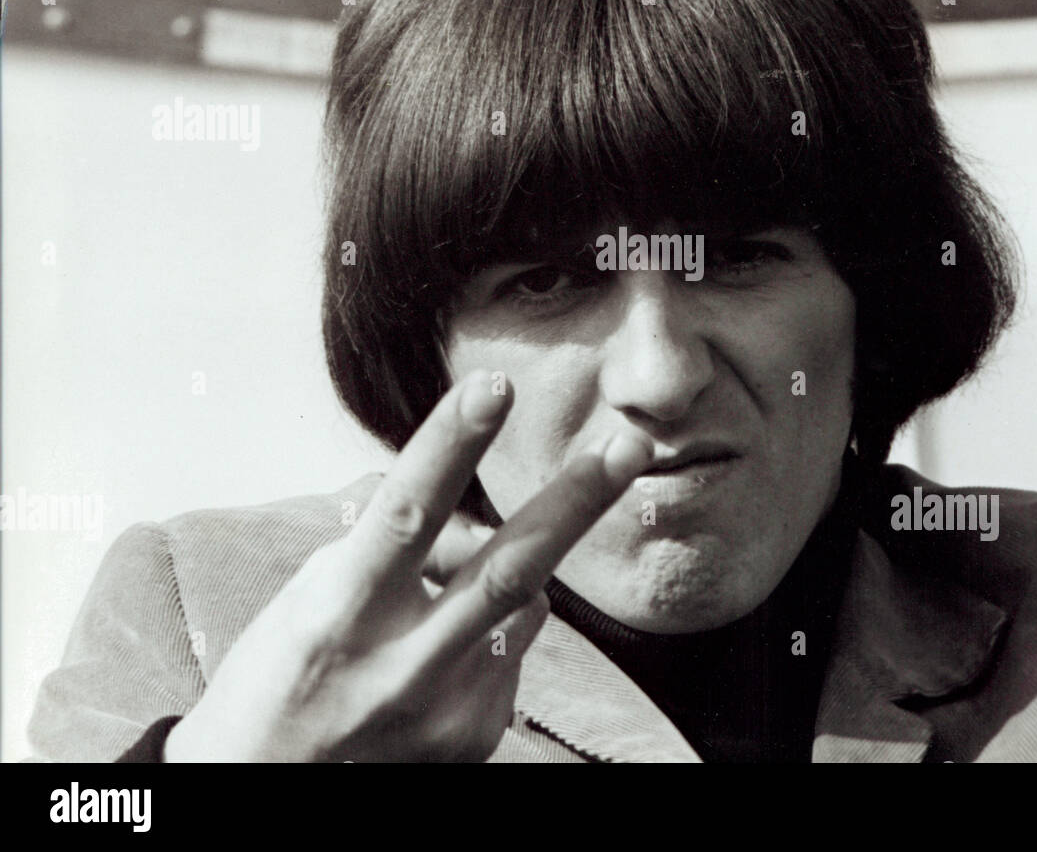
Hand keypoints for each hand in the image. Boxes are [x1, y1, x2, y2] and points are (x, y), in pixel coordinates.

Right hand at [163, 371, 651, 761]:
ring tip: (443, 596)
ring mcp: (446, 709)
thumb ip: (396, 553)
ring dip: (510, 571)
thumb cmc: (281, 676)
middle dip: (575, 502)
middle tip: (631, 444)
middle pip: (505, 570)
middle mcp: (400, 665)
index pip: (405, 515)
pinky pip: (513, 650)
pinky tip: (438, 658)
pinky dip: (491, 632)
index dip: (450, 446)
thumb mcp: (315, 597)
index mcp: (341, 613)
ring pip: (525, 602)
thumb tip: (478, 523)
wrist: (264, 793)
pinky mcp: (476, 737)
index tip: (493, 384)